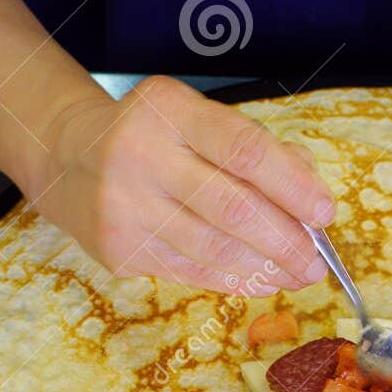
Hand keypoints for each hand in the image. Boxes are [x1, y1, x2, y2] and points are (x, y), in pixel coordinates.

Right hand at [27, 75, 334, 295]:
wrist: (67, 158)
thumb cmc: (155, 136)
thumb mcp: (197, 119)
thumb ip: (255, 148)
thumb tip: (309, 200)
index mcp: (169, 111)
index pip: (243, 150)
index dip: (292, 186)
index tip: (324, 212)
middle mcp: (140, 156)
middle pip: (232, 208)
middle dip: (285, 240)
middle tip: (317, 261)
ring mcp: (125, 208)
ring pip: (214, 250)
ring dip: (267, 269)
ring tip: (299, 275)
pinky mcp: (119, 250)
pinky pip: (191, 272)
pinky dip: (235, 279)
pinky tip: (262, 280)